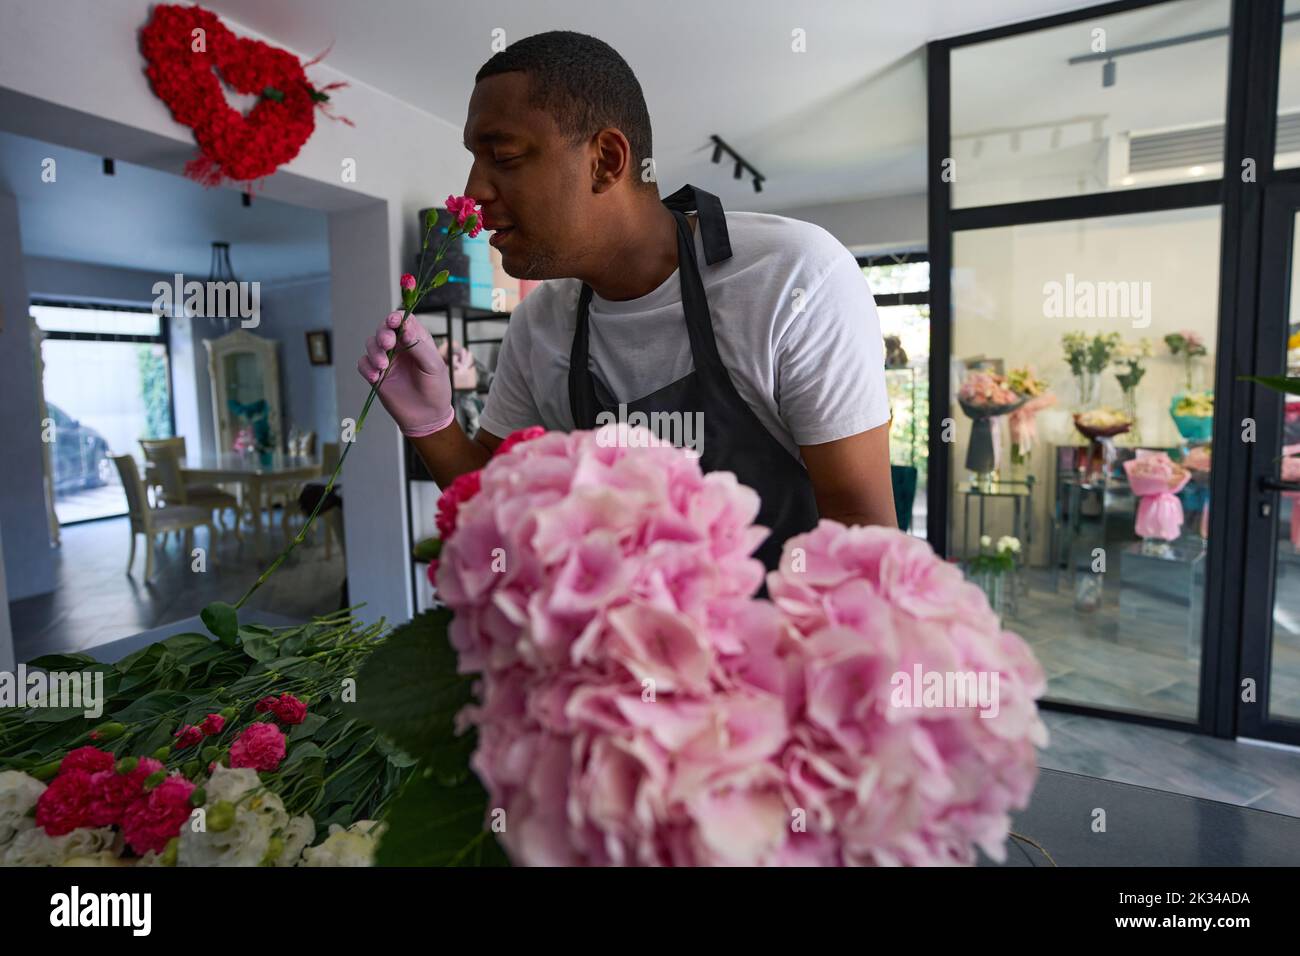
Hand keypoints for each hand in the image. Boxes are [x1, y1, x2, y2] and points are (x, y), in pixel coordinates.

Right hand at [357, 310, 454, 436]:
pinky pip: (363, 364)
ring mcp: (387, 359)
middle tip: (388, 344)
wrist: (427, 416)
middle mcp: (400, 346)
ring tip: (383, 366)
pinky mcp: (376, 374)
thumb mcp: (434, 366)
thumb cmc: (436, 389)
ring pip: (371, 344)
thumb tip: (404, 328)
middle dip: (383, 334)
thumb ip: (419, 346)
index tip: (393, 322)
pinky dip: (366, 368)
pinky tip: (375, 377)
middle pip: (384, 329)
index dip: (396, 318)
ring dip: (374, 352)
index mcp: (416, 339)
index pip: (403, 320)